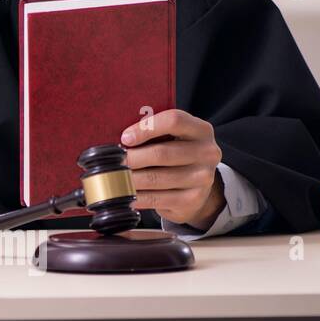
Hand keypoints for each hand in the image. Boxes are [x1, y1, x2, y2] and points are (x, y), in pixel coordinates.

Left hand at [120, 109, 225, 229]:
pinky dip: (136, 197)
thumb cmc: (174, 152)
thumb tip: (119, 138)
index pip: (174, 120)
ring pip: (156, 178)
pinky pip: (157, 198)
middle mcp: (207, 153)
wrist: (196, 185)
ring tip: (113, 177)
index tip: (125, 138)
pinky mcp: (193, 199)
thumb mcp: (170, 136)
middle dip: (132, 158)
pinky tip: (124, 194)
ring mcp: (203, 178)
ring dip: (130, 179)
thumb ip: (151, 131)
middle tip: (112, 162)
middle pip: (162, 153)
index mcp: (201, 130)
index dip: (146, 128)